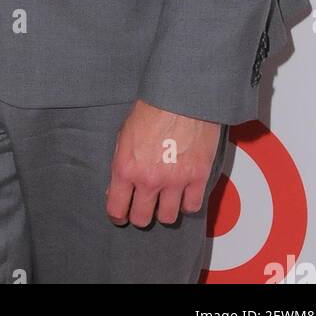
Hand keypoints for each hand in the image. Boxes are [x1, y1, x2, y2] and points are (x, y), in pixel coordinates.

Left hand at [106, 99, 222, 226]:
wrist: (180, 96)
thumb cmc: (150, 110)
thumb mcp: (124, 135)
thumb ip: (122, 164)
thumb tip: (118, 189)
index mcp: (126, 167)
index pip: (117, 209)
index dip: (118, 215)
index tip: (121, 215)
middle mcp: (149, 179)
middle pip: (143, 219)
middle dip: (141, 215)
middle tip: (144, 207)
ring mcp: (175, 181)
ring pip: (168, 218)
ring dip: (165, 211)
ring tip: (165, 200)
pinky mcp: (198, 178)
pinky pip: (192, 207)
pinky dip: (188, 203)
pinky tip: (184, 193)